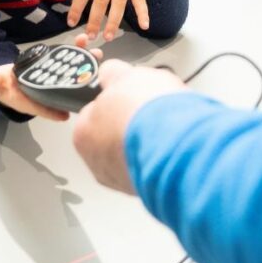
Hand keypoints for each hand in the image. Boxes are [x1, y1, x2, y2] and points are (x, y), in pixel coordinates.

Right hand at [0, 35, 103, 121]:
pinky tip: (85, 42)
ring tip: (94, 53)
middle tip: (92, 75)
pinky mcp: (59, 68)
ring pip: (73, 74)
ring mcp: (56, 79)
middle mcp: (48, 92)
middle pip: (65, 91)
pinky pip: (71, 60)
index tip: (64, 114)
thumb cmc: (3, 85)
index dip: (53, 112)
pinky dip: (79, 52)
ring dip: (85, 64)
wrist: (8, 77)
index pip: (42, 108)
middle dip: (79, 84)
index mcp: (32, 100)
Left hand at [49, 0, 158, 39]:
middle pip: (101, 0)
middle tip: (90, 36)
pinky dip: (143, 13)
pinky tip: (144, 26)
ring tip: (108, 36)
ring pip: (118, 3)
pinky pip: (140, 0)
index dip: (76, 8)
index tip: (71, 23)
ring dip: (113, 21)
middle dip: (94, 19)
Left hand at [72, 61, 189, 193]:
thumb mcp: (125, 74)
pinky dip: (160, 156)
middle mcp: (97, 162)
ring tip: (164, 125)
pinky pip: (152, 167)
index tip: (127, 96)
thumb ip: (113, 74)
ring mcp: (122, 179)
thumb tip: (110, 73)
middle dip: (130, 122)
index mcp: (84, 133)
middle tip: (148, 110)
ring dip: (146, 141)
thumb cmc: (146, 112)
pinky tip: (171, 142)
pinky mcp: (146, 189)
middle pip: (113, 135)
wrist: (178, 143)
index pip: (94, 112)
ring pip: (133, 154)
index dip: (114, 100)